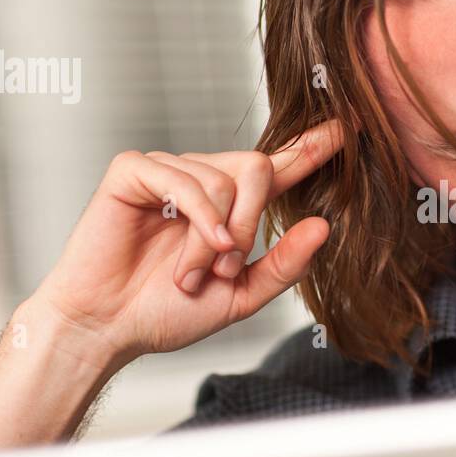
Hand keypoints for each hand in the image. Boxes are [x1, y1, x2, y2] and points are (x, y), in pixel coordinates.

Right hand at [30, 119, 344, 363]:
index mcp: (231, 206)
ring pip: (222, 181)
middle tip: (225, 267)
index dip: (311, 147)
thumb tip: (323, 227)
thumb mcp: (242, 296)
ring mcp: (167, 171)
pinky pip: (183, 178)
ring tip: (190, 274)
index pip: (279, 166)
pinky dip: (197, 218)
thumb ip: (285, 264)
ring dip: (214, 239)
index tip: (346, 127)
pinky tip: (194, 252)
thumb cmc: (165, 312)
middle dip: (252, 223)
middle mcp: (202, 180)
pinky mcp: (132, 171)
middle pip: (258, 166)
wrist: (109, 329)